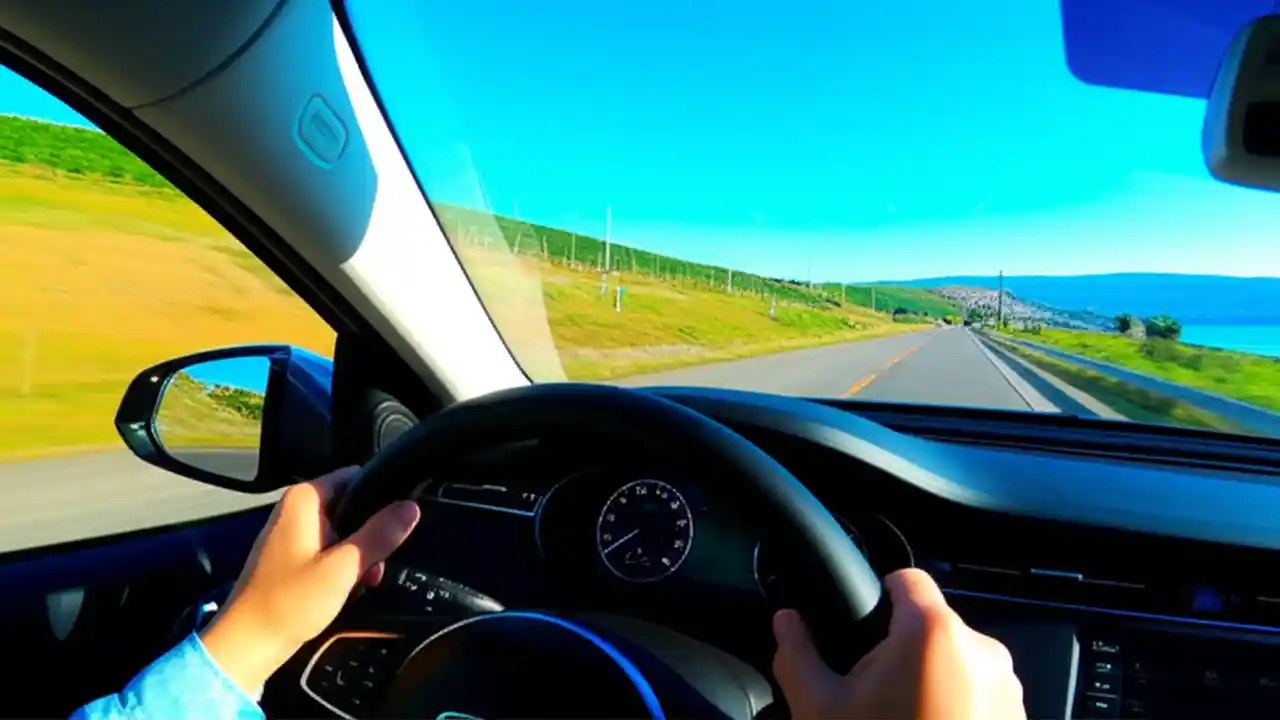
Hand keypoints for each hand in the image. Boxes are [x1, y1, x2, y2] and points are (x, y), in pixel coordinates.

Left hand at [199, 466, 420, 693]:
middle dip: (372, 532)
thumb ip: (379, 535)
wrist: (249, 643)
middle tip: (381, 561)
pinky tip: (351, 585)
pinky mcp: (292, 555)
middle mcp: (296, 508)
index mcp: (304, 499)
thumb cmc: (291, 601)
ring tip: (368, 579)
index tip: (399, 523)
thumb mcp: (344, 567)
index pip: (356, 476)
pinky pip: (330, 547)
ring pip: (344, 529)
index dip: (382, 496)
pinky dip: (344, 563)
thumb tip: (412, 507)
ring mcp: (292, 532)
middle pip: (352, 504)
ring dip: (361, 552)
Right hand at [772, 568, 1024, 719]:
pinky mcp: (1018, 718)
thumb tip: (786, 621)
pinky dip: (957, 708)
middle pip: (930, 625)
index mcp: (931, 632)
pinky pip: (981, 695)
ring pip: (957, 662)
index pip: (905, 578)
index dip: (878, 596)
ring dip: (932, 680)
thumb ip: (797, 654)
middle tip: (874, 696)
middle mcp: (981, 651)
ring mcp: (1008, 689)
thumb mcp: (819, 709)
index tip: (862, 627)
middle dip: (901, 651)